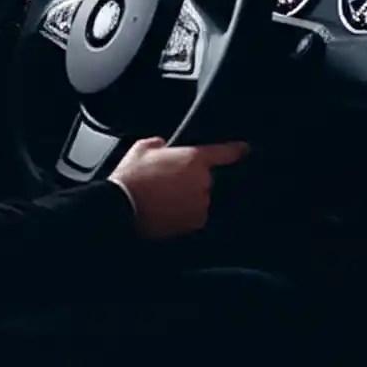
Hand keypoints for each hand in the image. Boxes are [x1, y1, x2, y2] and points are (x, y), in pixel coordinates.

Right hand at [108, 137, 248, 239]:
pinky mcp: (194, 222)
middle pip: (206, 179)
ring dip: (188, 198)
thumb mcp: (141, 148)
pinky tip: (165, 211)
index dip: (236, 150)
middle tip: (168, 183)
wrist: (122, 207)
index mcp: (194, 159)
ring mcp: (200, 204)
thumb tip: (162, 145)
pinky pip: (194, 215)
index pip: (225, 153)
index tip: (244, 150)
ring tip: (164, 199)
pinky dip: (184, 213)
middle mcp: (203, 182)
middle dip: (191, 180)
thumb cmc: (131, 177)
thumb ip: (159, 143)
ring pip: (200, 198)